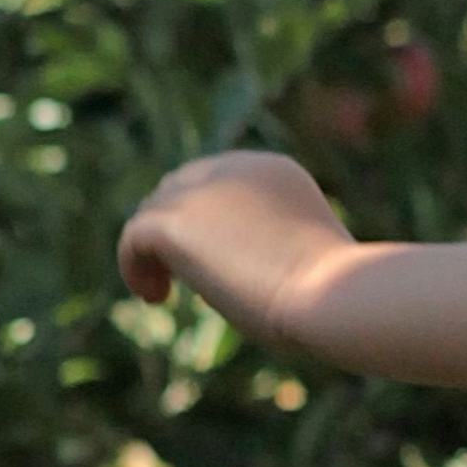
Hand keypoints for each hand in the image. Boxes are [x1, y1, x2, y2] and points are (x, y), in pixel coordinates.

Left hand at [117, 151, 353, 346]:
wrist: (332, 295)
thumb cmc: (334, 294)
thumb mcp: (308, 255)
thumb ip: (272, 244)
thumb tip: (242, 271)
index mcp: (275, 171)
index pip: (217, 181)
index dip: (203, 218)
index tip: (211, 262)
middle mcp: (236, 168)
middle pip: (176, 187)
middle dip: (172, 227)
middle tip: (180, 275)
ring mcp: (201, 192)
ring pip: (151, 213)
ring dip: (152, 251)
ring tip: (163, 292)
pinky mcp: (173, 221)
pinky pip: (132, 239)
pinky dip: (135, 268)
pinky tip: (155, 297)